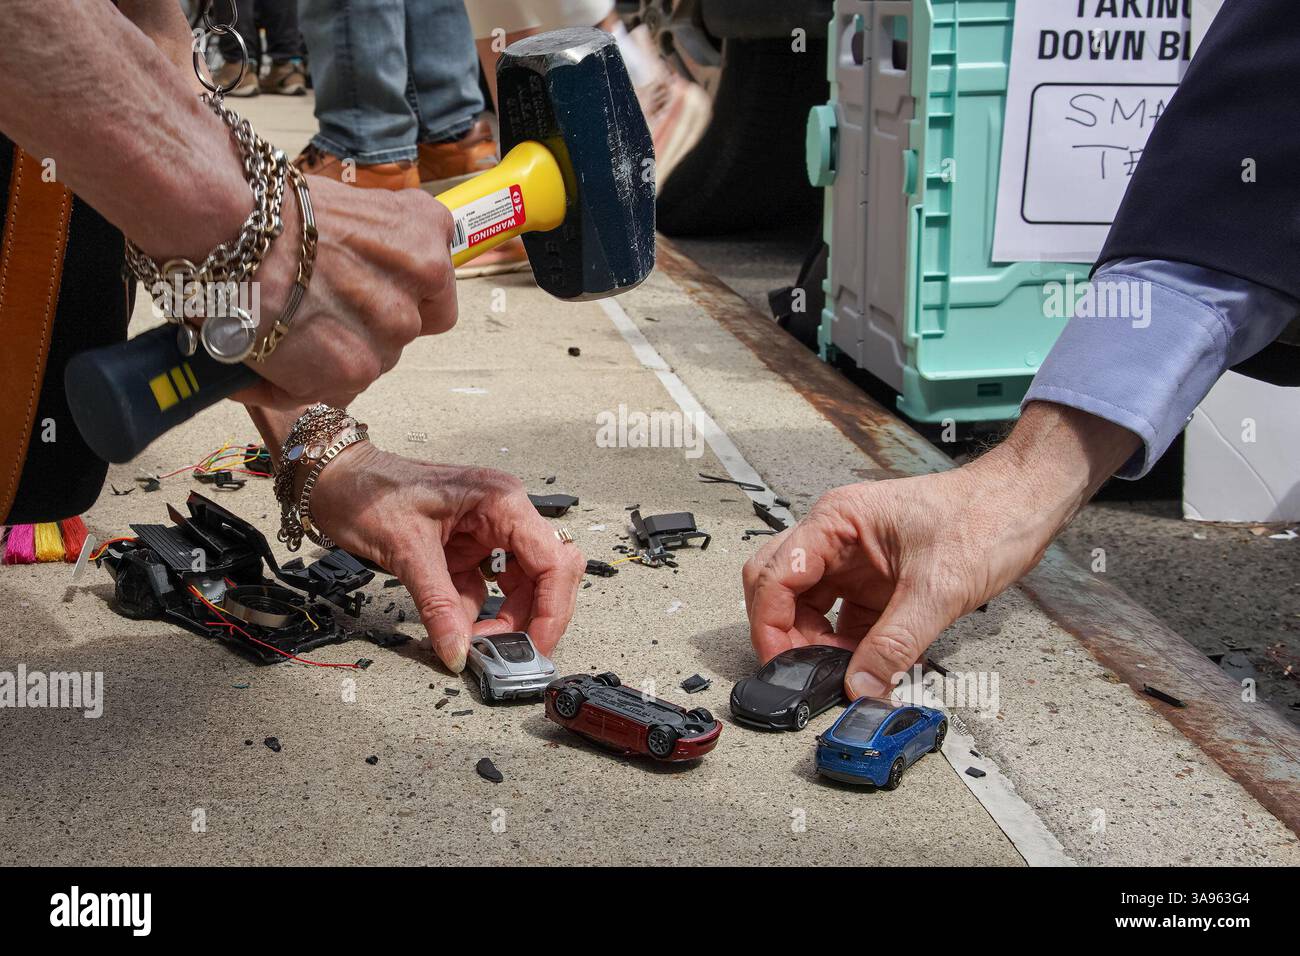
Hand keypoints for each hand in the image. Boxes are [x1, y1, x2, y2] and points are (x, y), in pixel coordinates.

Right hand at [233, 180, 457, 409]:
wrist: (228, 222)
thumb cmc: (273, 208)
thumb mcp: (350, 208)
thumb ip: (379, 247)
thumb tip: (374, 275)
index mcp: (427, 234)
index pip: (435, 293)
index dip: (399, 300)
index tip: (366, 297)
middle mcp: (426, 279)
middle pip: (400, 332)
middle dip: (359, 329)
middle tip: (309, 309)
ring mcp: (394, 327)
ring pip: (368, 364)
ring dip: (328, 357)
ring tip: (281, 325)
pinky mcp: (356, 368)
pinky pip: (329, 391)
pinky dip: (294, 381)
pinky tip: (264, 349)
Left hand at [306, 444, 586, 670]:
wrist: (334, 477)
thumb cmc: (368, 490)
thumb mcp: (407, 550)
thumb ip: (438, 605)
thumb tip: (458, 652)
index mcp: (501, 502)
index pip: (552, 560)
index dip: (552, 609)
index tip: (536, 647)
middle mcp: (503, 513)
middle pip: (545, 574)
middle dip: (533, 617)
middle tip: (511, 653)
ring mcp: (487, 530)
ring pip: (520, 585)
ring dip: (504, 619)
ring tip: (475, 644)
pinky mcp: (468, 546)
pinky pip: (487, 587)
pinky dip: (476, 613)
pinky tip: (456, 626)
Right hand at [742, 403, 1139, 699]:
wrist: (1026, 502)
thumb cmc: (986, 516)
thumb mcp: (938, 589)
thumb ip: (895, 645)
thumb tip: (862, 688)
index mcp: (836, 522)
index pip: (774, 576)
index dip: (769, 626)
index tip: (781, 666)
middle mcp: (835, 537)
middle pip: (778, 588)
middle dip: (783, 635)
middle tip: (801, 675)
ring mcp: (853, 559)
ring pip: (806, 606)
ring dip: (815, 643)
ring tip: (842, 675)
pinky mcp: (874, 580)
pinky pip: (841, 616)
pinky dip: (845, 645)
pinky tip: (864, 667)